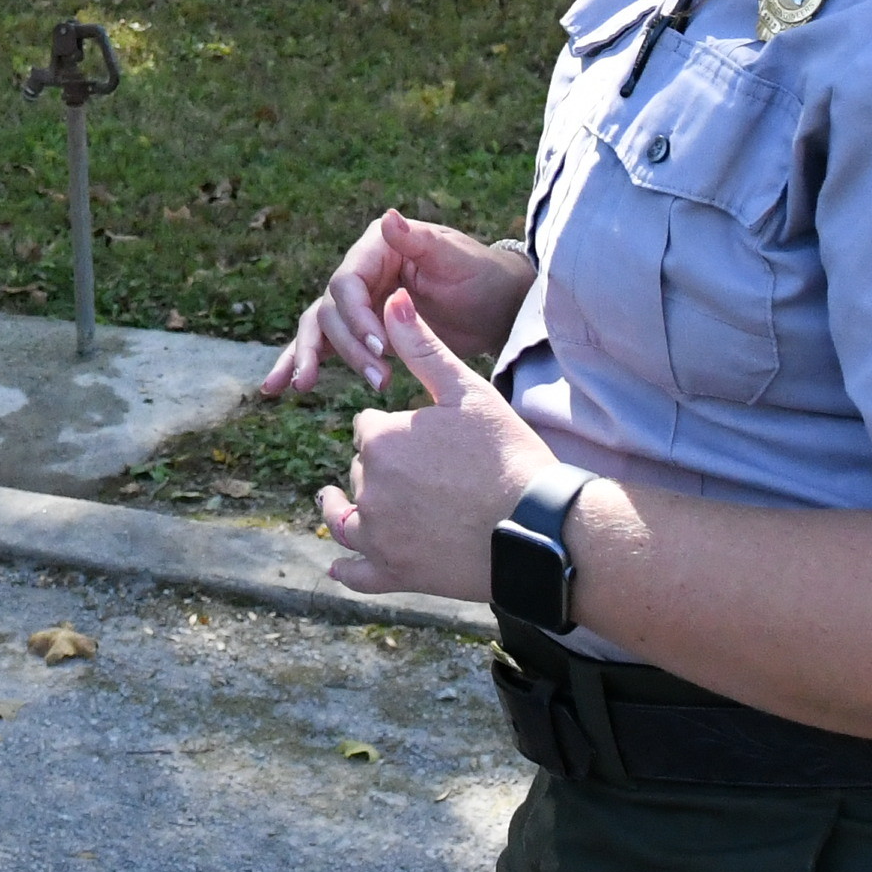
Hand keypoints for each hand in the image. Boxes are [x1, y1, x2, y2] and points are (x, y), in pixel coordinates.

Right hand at [260, 210, 532, 399]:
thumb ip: (418, 242)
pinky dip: (299, 362)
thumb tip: (388, 218)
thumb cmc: (481, 277)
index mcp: (377, 248)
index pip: (347, 283)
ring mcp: (357, 302)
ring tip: (303, 387)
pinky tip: (278, 387)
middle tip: (380, 380)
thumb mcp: (456, 259)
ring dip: (311, 357)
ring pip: (319, 328)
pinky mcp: (359, 330)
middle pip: (331, 310)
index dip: (357, 317)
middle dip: (349, 347)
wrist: (495, 307)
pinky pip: (324, 345)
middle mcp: (359, 272)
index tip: (383, 349)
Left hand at [316, 290, 559, 602]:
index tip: (417, 435)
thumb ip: (423, 347)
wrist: (538, 528)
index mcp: (380, 439)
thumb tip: (393, 298)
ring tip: (333, 505)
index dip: (390, 428)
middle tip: (422, 474)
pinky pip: (359, 574)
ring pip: (349, 518)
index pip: (367, 427)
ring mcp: (379, 535)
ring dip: (344, 512)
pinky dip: (349, 570)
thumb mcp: (466, 393)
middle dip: (380, 468)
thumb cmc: (507, 455)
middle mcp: (369, 487)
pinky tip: (339, 568)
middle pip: (361, 470)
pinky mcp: (395, 573)